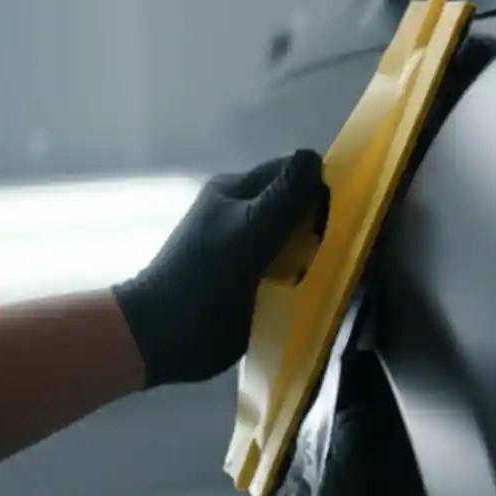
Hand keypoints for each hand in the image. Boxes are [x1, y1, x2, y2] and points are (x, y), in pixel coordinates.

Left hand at [113, 150, 327, 386]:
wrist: (164, 338)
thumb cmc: (203, 279)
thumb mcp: (248, 230)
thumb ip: (283, 196)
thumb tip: (315, 157)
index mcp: (235, 192)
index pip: (291, 173)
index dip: (316, 189)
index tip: (331, 220)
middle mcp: (242, 215)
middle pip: (296, 206)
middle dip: (318, 224)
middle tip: (327, 252)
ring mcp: (245, 249)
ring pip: (295, 239)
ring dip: (313, 253)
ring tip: (321, 275)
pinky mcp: (250, 282)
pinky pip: (288, 269)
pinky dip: (302, 277)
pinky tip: (310, 293)